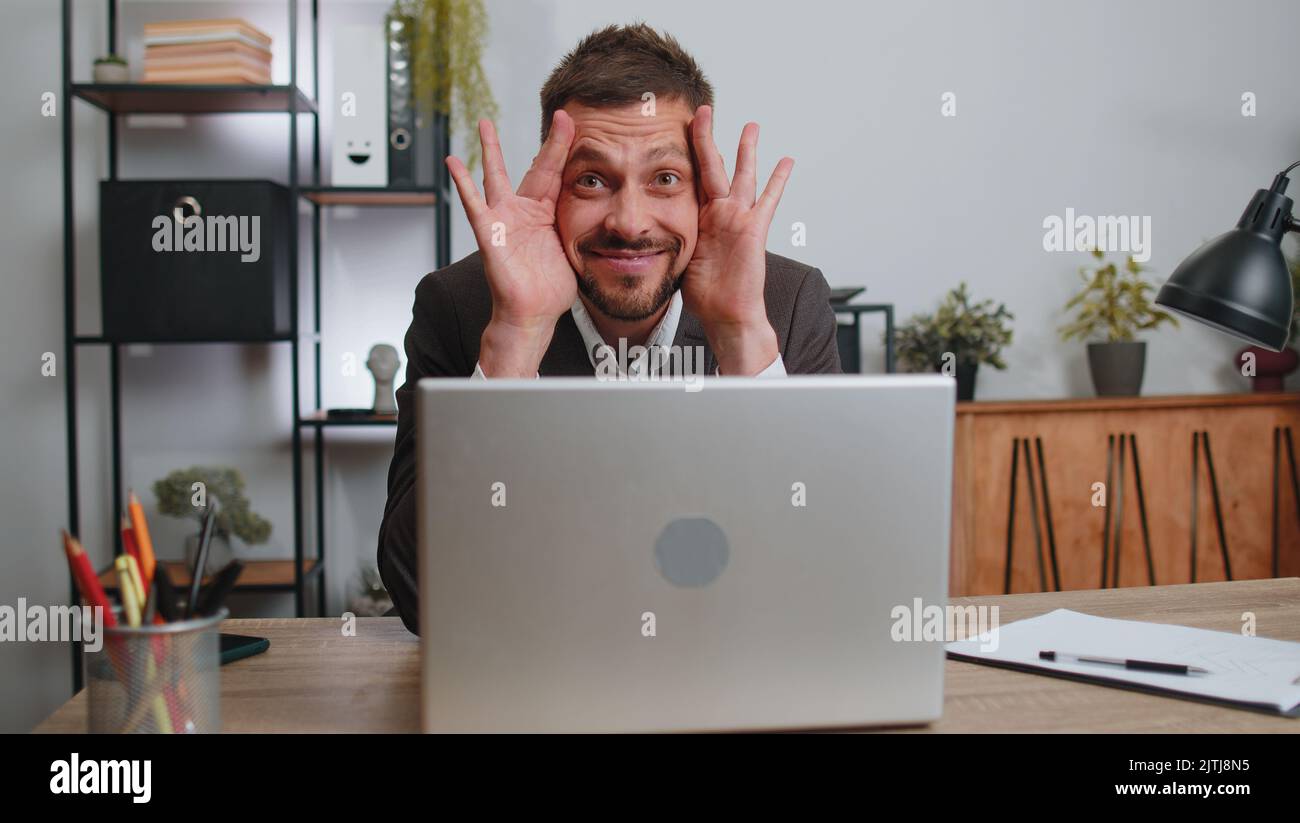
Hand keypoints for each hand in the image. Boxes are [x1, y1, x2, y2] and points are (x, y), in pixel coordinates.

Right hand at [445, 113, 577, 375]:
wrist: (533, 314)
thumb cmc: (550, 288)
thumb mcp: (574, 250)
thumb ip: (583, 228)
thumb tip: (614, 218)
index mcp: (546, 214)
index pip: (560, 175)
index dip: (570, 151)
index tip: (583, 126)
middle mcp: (524, 211)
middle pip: (538, 168)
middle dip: (551, 142)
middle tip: (561, 113)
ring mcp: (505, 220)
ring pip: (497, 177)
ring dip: (491, 150)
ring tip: (484, 122)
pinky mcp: (490, 234)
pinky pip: (474, 205)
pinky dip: (463, 184)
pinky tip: (452, 162)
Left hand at [681, 105, 792, 374]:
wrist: (726, 315)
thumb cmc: (705, 296)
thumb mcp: (678, 259)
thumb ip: (668, 241)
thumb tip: (636, 238)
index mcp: (701, 219)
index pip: (690, 177)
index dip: (682, 154)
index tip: (671, 130)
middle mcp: (720, 214)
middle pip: (713, 166)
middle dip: (707, 138)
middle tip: (704, 111)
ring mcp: (738, 220)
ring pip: (742, 175)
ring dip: (745, 150)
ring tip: (750, 125)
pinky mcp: (753, 230)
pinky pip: (768, 200)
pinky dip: (778, 180)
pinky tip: (786, 161)